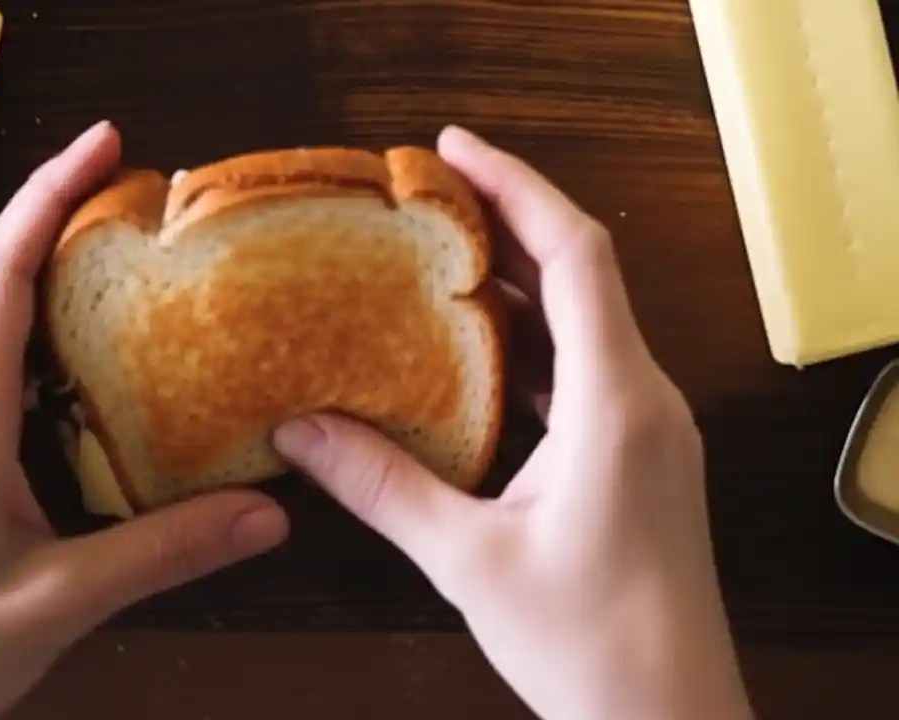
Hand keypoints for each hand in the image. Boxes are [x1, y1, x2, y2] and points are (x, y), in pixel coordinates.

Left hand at [0, 122, 288, 719]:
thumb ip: (164, 552)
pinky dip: (21, 335)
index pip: (2, 277)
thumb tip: (266, 511)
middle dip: (42, 213)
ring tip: (101, 257)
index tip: (108, 143)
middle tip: (118, 189)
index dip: (51, 196)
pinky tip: (68, 368)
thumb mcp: (60, 602)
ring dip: (26, 269)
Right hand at [275, 126, 751, 719]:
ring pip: (581, 319)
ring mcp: (643, 425)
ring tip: (437, 251)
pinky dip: (523, 340)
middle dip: (505, 217)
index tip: (451, 148)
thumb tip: (299, 432)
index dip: (515, 186)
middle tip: (426, 188)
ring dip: (514, 280)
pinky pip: (579, 368)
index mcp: (615, 405)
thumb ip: (380, 486)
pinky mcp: (632, 453)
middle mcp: (642, 398)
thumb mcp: (468, 559)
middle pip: (580, 271)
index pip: (576, 255)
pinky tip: (467, 345)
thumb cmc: (590, 645)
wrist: (668, 715)